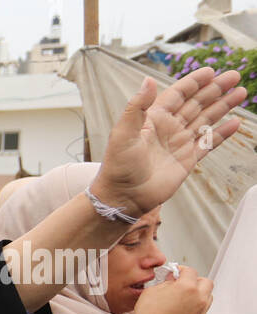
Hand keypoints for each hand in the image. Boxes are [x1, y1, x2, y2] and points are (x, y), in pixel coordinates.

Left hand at [92, 68, 246, 217]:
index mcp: (153, 119)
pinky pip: (208, 143)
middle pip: (196, 103)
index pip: (177, 94)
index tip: (210, 71)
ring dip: (223, 106)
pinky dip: (222, 133)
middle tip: (234, 75)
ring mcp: (179, 143)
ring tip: (240, 92)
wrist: (124, 197)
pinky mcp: (187, 160)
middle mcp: (168, 128)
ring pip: (206, 120)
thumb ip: (137, 106)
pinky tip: (235, 123)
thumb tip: (148, 80)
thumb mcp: (123, 133)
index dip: (193, 82)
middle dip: (215, 89)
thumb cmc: (118, 167)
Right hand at [130, 265, 212, 313]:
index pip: (190, 271)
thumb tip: (172, 280)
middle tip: (183, 283)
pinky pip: (203, 307)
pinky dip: (197, 304)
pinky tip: (184, 307)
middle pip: (206, 281)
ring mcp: (201, 309)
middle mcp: (198, 297)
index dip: (181, 270)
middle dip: (195, 280)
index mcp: (187, 286)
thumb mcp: (152, 291)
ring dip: (199, 292)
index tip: (175, 273)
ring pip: (208, 294)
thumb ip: (165, 282)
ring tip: (185, 295)